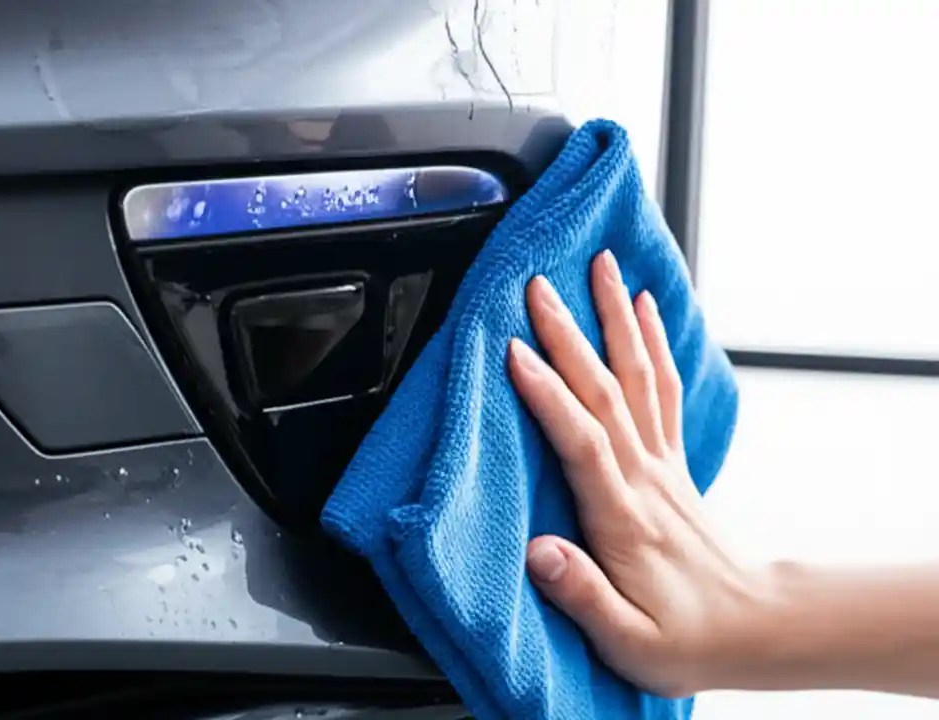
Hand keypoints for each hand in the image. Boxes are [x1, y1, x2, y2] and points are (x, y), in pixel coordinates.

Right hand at [506, 251, 767, 696]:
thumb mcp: (629, 641)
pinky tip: (642, 306)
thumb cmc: (686, 638)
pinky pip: (664, 388)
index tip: (514, 351)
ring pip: (638, 375)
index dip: (548, 394)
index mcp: (623, 517)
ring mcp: (662, 463)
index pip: (583, 441)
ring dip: (614, 318)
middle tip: (538, 286)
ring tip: (599, 265)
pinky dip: (653, 341)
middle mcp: (645, 478)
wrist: (755, 630)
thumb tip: (539, 552)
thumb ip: (582, 595)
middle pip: (605, 391)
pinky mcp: (672, 461)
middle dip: (569, 334)